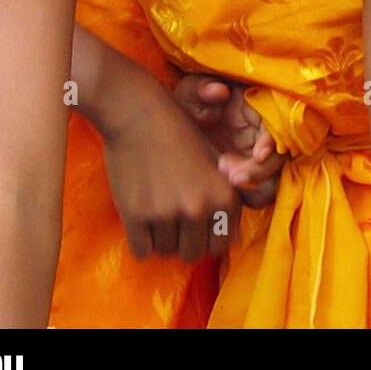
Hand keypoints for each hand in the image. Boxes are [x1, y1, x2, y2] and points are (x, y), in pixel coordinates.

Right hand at [99, 77, 239, 261]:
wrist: (140, 116)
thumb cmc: (180, 135)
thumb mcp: (215, 163)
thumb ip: (227, 201)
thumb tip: (234, 240)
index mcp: (224, 197)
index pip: (220, 245)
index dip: (208, 237)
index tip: (196, 224)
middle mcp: (199, 209)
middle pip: (192, 253)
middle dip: (184, 241)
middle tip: (173, 219)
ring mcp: (167, 214)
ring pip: (166, 252)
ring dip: (162, 238)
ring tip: (157, 211)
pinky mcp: (137, 217)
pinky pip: (142, 251)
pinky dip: (141, 240)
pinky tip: (142, 217)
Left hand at [173, 74, 284, 209]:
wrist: (176, 125)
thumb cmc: (190, 102)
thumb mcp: (191, 91)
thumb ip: (202, 88)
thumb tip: (219, 91)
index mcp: (256, 107)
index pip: (277, 125)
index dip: (272, 141)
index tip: (257, 155)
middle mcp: (263, 133)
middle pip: (279, 157)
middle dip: (260, 171)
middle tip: (232, 176)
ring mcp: (257, 156)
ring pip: (272, 178)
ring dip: (255, 185)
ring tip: (225, 179)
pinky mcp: (248, 175)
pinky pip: (259, 191)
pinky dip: (249, 195)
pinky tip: (224, 190)